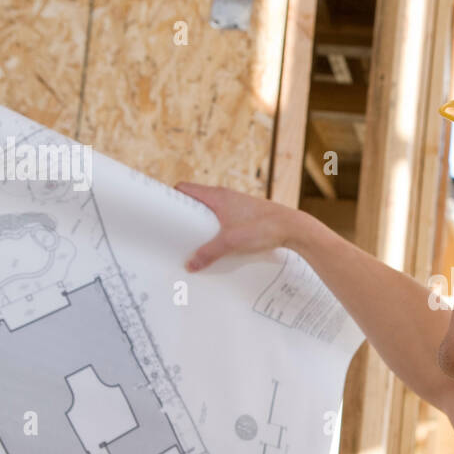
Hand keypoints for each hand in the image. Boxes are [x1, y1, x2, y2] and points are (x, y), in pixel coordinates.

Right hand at [176, 181, 313, 270]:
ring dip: (202, 223)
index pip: (185, 188)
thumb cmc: (262, 227)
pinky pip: (223, 218)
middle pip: (196, 201)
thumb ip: (208, 253)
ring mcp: (236, 205)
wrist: (293, 227)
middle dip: (185, 215)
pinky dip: (216, 228)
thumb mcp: (230, 242)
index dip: (171, 197)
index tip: (161, 210)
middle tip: (175, 232)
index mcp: (217, 196)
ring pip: (211, 211)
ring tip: (194, 241)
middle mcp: (225, 196)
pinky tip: (217, 244)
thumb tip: (190, 265)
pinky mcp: (246, 215)